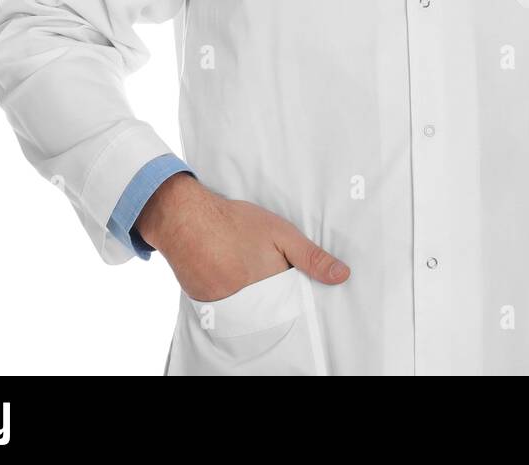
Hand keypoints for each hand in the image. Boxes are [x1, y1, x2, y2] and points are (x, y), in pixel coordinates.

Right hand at [136, 172, 349, 301]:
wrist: (187, 219)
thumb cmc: (236, 222)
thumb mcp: (282, 233)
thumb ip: (311, 257)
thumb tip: (341, 275)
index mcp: (271, 284)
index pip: (291, 301)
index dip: (292, 288)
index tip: (287, 275)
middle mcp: (248, 302)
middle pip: (269, 307)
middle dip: (270, 291)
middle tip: (258, 265)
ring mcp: (224, 305)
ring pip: (248, 309)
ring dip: (249, 294)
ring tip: (240, 265)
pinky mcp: (205, 305)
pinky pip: (225, 308)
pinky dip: (228, 293)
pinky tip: (224, 269)